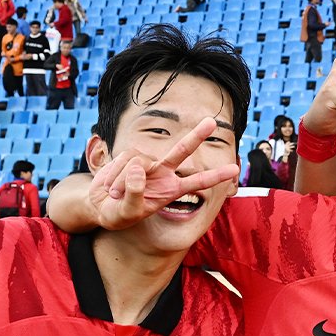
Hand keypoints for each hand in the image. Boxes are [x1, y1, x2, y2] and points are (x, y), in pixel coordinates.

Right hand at [90, 118, 239, 228]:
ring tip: (115, 194)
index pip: (197, 182)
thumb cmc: (118, 214)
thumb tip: (138, 169)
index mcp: (171, 190)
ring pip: (138, 161)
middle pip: (181, 150)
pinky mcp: (130, 156)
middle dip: (196, 135)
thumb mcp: (127, 212)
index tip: (235, 169)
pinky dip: (114, 174)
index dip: (215, 176)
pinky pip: (123, 159)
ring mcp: (147, 163)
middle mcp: (163, 173)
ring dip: (122, 181)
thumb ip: (134, 194)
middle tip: (212, 122)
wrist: (101, 205)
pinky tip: (110, 185)